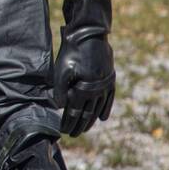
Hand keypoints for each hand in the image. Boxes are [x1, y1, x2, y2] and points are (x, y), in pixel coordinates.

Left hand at [54, 0, 114, 135]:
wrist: (90, 34)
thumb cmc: (72, 51)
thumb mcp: (62, 69)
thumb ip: (59, 90)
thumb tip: (58, 107)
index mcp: (83, 89)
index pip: (75, 112)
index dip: (68, 122)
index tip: (63, 131)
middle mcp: (97, 90)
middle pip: (87, 113)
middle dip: (78, 125)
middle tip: (72, 135)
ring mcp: (105, 85)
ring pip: (98, 108)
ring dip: (91, 120)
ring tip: (84, 129)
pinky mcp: (110, 78)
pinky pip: (109, 99)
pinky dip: (105, 109)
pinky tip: (102, 118)